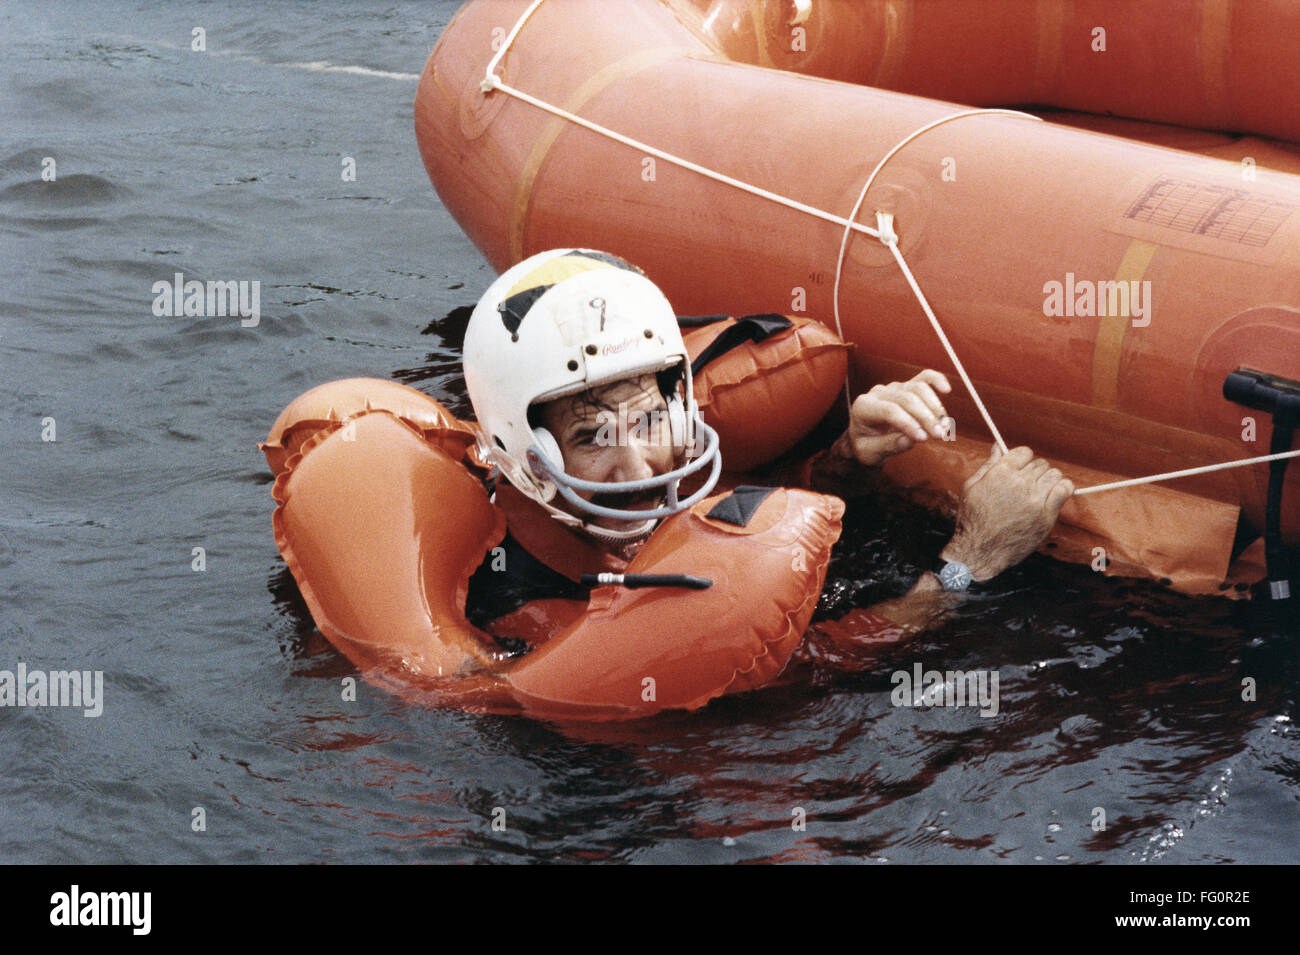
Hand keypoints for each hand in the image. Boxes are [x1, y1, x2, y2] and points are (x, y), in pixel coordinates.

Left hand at [842, 370, 952, 466]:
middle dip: (926, 417)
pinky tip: (947, 390)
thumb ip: (889, 446)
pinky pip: (923, 378)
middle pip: (907, 398)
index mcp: (863, 407)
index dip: (909, 423)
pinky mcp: (907, 386)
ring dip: (935, 407)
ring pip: (918, 388)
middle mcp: (877, 393)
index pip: (889, 410)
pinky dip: (936, 380)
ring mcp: (893, 388)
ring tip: (945, 427)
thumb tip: (911, 439)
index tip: (924, 438)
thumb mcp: (871, 453)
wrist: (865, 438)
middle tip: (940, 435)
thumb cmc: (866, 446)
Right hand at [942, 445, 1073, 580]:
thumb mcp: (971, 487)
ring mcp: (1034, 498)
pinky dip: (1063, 488)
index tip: (1021, 470)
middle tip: (1028, 486)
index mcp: (1001, 472)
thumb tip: (998, 446)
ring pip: (1054, 474)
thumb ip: (988, 465)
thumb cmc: (973, 519)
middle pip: (1040, 464)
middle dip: (1034, 472)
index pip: (1024, 452)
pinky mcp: (1046, 514)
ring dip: (1049, 480)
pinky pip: (1065, 489)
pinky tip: (1055, 494)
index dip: (1023, 461)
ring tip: (1041, 491)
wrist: (980, 550)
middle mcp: (1019, 482)